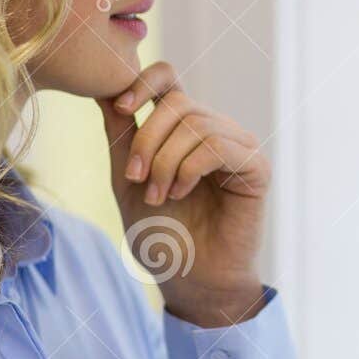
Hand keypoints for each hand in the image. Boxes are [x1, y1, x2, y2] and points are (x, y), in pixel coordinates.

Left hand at [97, 61, 270, 327]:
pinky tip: (181, 192)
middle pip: (177, 102)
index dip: (143, 83)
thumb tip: (102, 90)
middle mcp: (213, 130)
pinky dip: (189, 168)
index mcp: (183, 129)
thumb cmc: (161, 234)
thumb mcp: (128, 178)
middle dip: (147, 140)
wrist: (188, 280)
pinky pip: (217, 146)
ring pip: (196, 124)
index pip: (168, 78)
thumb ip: (120, 135)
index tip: (120, 109)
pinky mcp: (255, 168)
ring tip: (158, 196)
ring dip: (165, 162)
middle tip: (136, 179)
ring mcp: (237, 146)